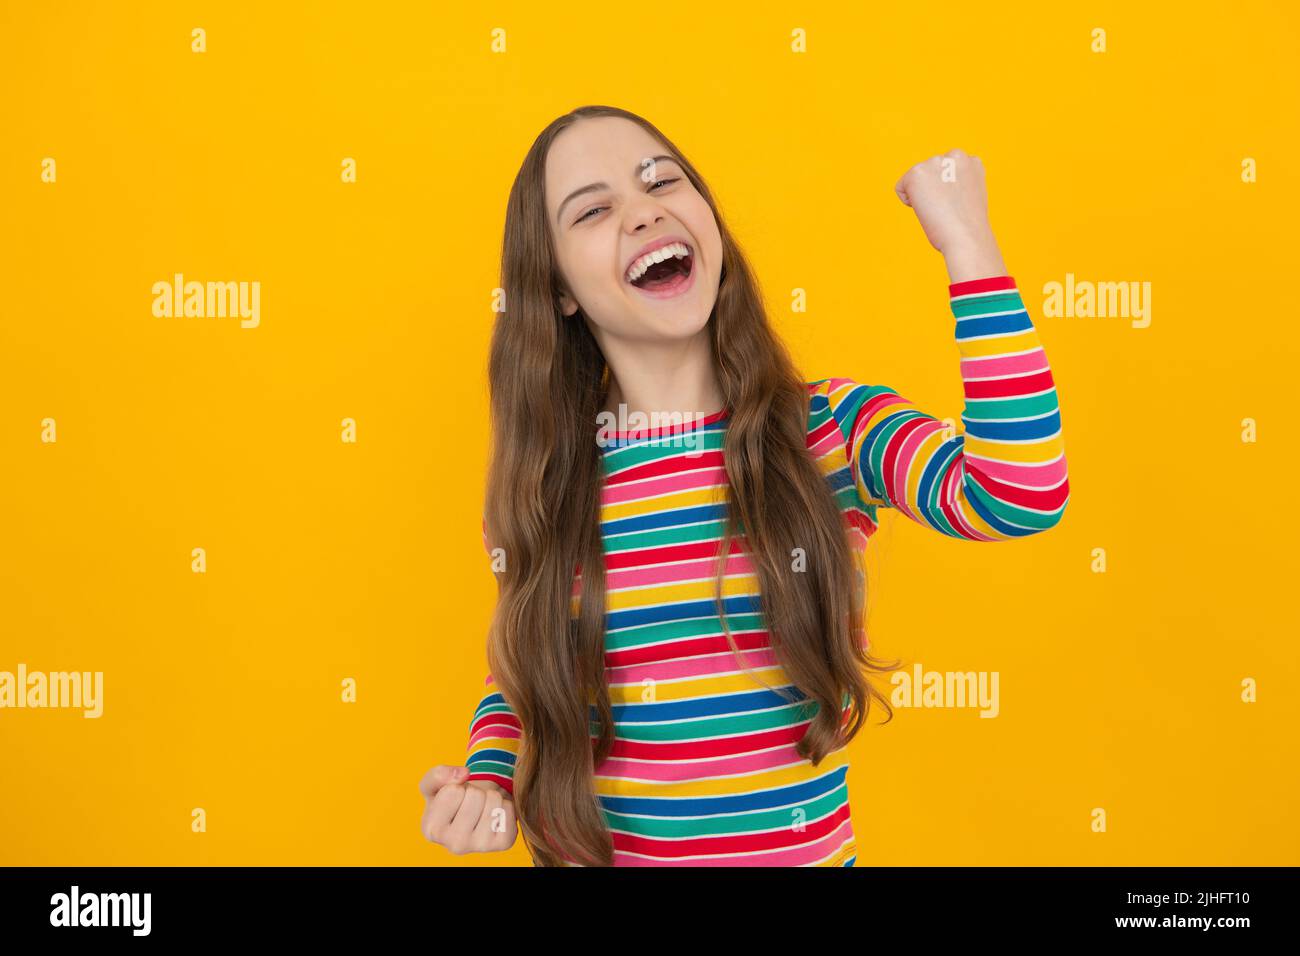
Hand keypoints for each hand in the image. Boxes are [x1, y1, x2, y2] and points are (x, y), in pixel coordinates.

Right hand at [419, 764, 516, 854]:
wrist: (472, 814)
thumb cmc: (449, 800)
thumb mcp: (434, 784)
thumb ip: (438, 774)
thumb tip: (464, 773)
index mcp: (433, 830)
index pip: (453, 791)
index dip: (456, 786)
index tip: (454, 799)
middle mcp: (455, 845)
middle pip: (476, 795)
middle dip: (474, 791)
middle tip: (469, 803)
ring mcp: (481, 846)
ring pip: (494, 800)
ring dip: (489, 796)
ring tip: (481, 808)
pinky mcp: (503, 843)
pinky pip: (510, 808)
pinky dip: (504, 804)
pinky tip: (493, 815)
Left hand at [894, 149, 1006, 282]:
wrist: (966, 237)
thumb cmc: (968, 227)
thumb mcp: (968, 196)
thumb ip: (956, 182)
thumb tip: (940, 185)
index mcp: (971, 161)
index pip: (947, 171)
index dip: (947, 191)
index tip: (957, 204)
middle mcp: (955, 156)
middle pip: (930, 173)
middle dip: (933, 190)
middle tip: (947, 208)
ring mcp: (936, 162)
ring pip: (916, 180)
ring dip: (922, 195)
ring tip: (939, 209)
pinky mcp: (917, 173)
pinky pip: (901, 187)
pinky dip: (907, 201)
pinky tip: (925, 209)